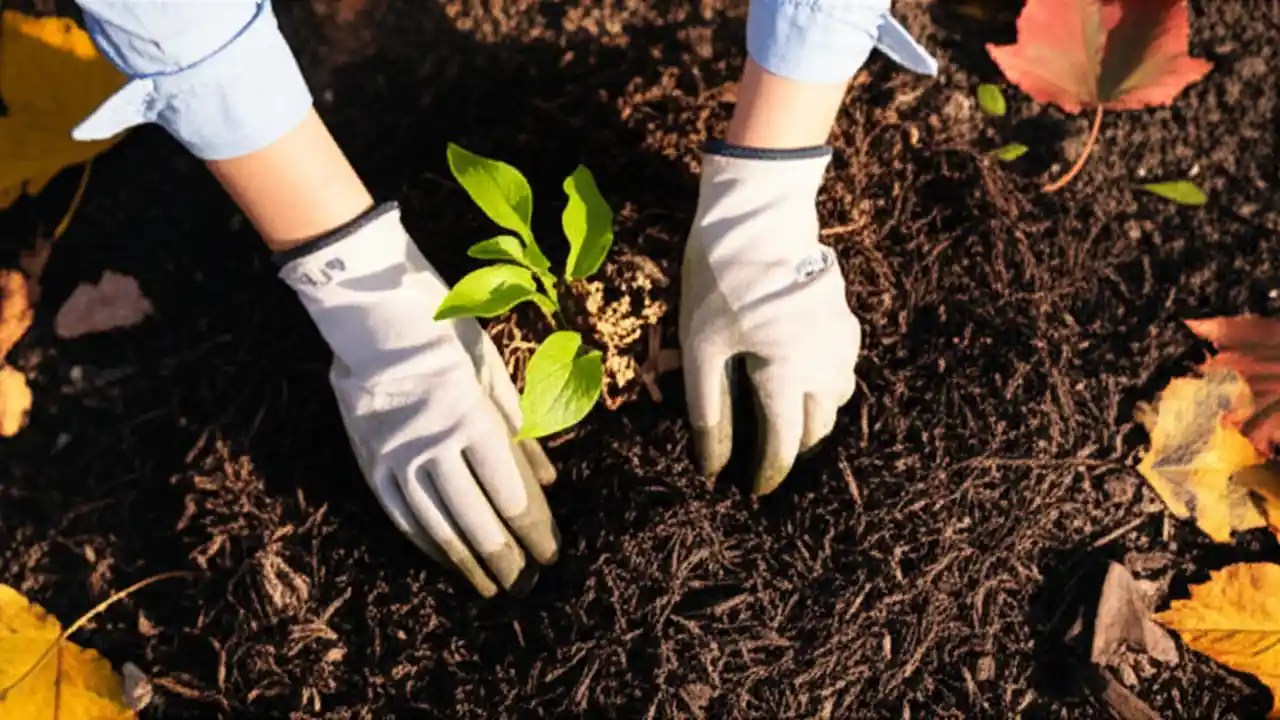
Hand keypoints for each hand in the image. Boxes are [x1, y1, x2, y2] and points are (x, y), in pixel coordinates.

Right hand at [279, 203, 558, 596]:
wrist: (370, 313)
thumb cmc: (445, 334)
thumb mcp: (493, 371)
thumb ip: (521, 429)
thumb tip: (548, 480)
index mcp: (472, 418)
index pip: (511, 493)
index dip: (534, 530)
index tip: (551, 554)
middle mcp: (434, 444)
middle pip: (477, 520)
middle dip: (507, 559)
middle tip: (527, 584)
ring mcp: (397, 456)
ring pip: (437, 527)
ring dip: (468, 563)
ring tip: (492, 587)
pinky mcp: (370, 461)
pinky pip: (401, 515)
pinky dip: (427, 544)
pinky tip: (447, 561)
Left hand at [678, 144, 860, 493]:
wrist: (759, 215)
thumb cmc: (720, 282)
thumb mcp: (701, 348)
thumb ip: (708, 410)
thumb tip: (713, 466)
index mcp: (787, 374)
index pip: (785, 444)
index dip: (768, 472)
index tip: (753, 489)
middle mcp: (826, 364)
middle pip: (817, 428)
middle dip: (792, 447)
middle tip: (761, 453)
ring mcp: (843, 341)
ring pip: (835, 400)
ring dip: (809, 417)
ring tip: (777, 417)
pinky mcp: (846, 320)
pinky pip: (841, 370)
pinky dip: (821, 385)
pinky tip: (794, 375)